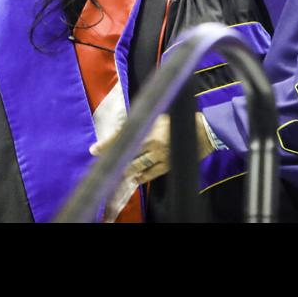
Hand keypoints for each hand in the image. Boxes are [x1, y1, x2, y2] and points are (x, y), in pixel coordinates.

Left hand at [87, 113, 215, 183]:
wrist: (204, 132)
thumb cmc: (179, 121)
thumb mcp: (160, 117)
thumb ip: (144, 123)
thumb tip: (126, 127)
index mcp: (150, 129)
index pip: (123, 137)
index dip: (107, 144)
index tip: (94, 149)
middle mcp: (154, 144)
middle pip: (127, 153)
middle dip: (113, 159)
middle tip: (101, 163)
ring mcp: (161, 156)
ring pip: (137, 166)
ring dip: (125, 170)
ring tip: (116, 172)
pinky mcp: (169, 165)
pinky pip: (151, 174)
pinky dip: (141, 177)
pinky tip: (134, 179)